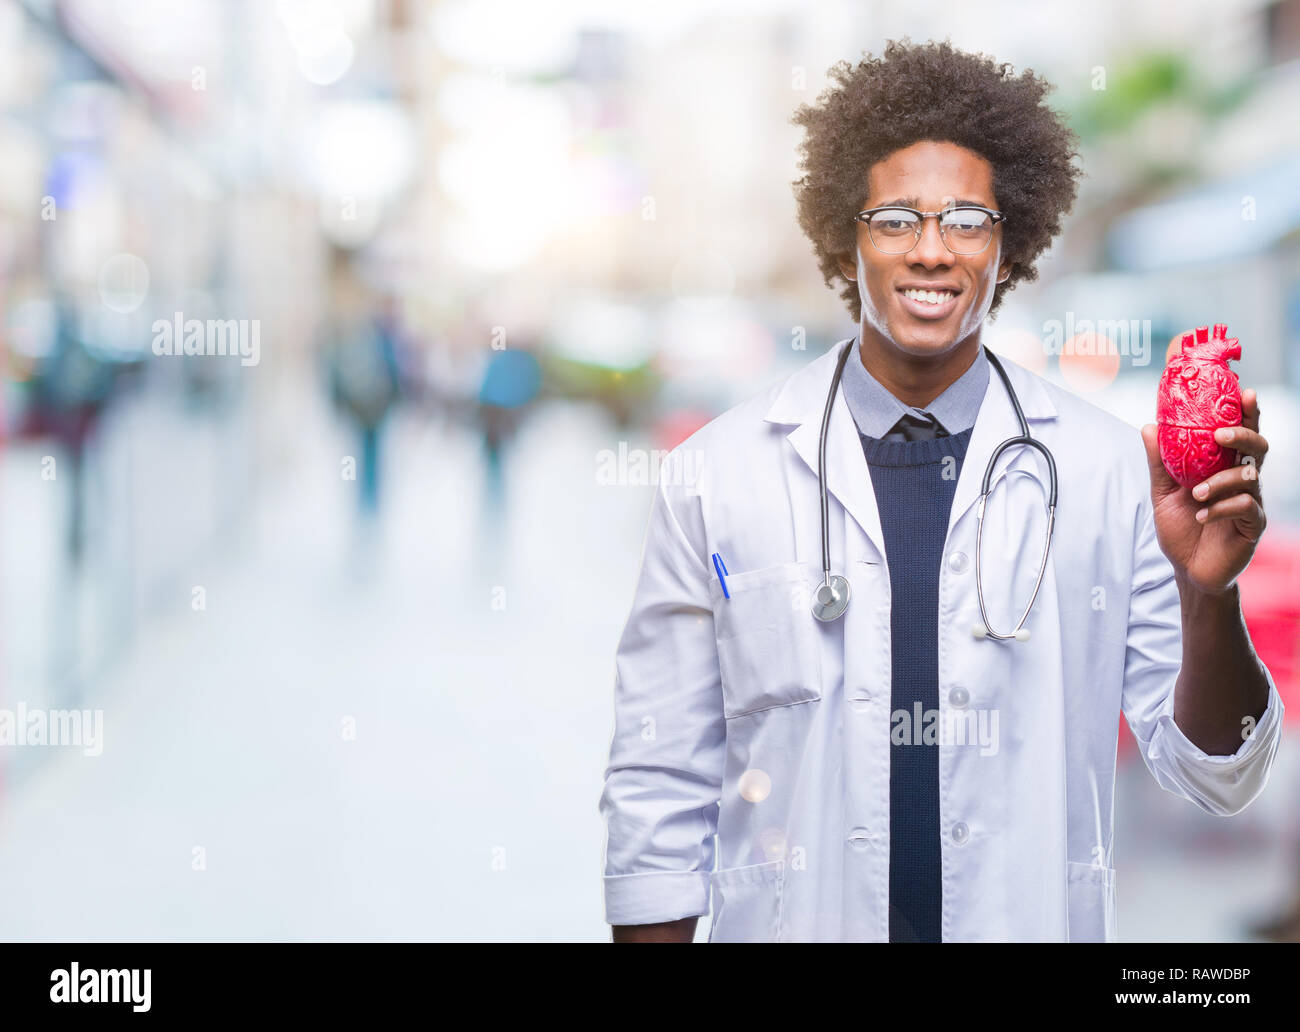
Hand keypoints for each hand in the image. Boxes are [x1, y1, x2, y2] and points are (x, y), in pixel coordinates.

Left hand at [1141, 388, 1267, 595]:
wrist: (1189, 570)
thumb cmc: (1181, 528)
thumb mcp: (1163, 492)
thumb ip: (1159, 461)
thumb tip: (1149, 426)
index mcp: (1225, 467)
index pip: (1241, 433)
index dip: (1247, 412)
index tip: (1244, 391)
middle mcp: (1243, 479)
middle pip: (1259, 446)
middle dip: (1243, 433)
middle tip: (1220, 434)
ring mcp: (1251, 502)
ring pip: (1250, 476)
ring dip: (1221, 480)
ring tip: (1196, 493)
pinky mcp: (1253, 525)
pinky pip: (1246, 507)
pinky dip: (1220, 508)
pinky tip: (1201, 516)